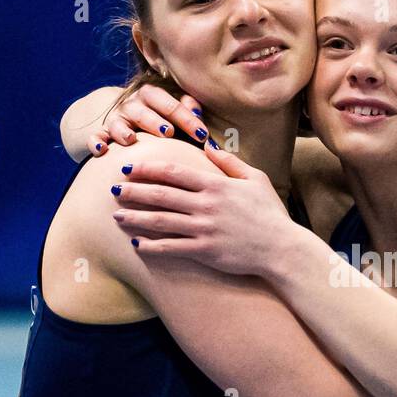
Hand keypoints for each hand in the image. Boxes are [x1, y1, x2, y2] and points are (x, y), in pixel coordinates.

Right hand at [87, 86, 211, 155]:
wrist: (121, 115)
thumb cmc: (158, 117)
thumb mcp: (171, 109)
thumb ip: (186, 108)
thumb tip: (198, 113)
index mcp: (152, 96)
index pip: (171, 105)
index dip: (187, 119)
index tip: (203, 135)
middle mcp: (132, 105)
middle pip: (143, 112)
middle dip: (155, 121)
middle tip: (168, 132)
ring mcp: (115, 119)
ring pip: (117, 123)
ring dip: (123, 131)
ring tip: (130, 140)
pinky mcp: (100, 133)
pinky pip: (95, 137)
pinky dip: (95, 143)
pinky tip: (101, 151)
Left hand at [112, 145, 294, 275]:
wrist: (283, 249)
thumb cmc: (271, 214)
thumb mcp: (256, 180)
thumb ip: (230, 162)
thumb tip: (208, 146)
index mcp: (216, 185)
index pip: (174, 172)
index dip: (147, 169)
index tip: (129, 167)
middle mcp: (207, 205)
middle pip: (161, 195)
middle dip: (133, 191)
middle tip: (113, 189)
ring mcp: (205, 229)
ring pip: (161, 221)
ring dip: (135, 218)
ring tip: (116, 216)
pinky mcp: (206, 251)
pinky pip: (172, 248)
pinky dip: (152, 246)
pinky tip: (137, 244)